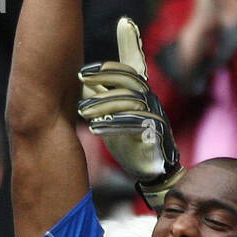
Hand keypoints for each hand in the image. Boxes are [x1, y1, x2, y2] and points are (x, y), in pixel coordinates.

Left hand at [78, 17, 182, 204]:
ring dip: (103, 103)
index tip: (83, 71)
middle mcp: (150, 101)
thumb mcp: (114, 118)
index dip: (106, 69)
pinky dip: (113, 124)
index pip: (126, 74)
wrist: (150, 167)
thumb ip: (104, 103)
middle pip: (129, 82)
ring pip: (130, 101)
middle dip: (104, 78)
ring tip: (81, 110)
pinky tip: (93, 128)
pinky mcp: (155, 133)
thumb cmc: (130, 141)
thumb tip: (85, 86)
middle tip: (81, 80)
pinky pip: (135, 124)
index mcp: (140, 95)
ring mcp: (154, 115)